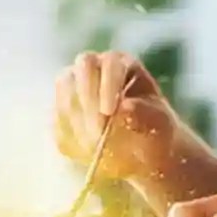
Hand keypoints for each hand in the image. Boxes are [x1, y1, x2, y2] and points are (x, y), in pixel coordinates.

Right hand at [53, 51, 174, 176]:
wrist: (141, 153)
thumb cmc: (155, 131)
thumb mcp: (159, 123)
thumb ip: (144, 114)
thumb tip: (123, 108)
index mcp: (122, 64)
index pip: (109, 63)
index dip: (107, 85)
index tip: (109, 112)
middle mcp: (95, 69)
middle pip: (81, 68)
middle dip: (88, 98)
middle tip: (97, 130)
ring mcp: (74, 87)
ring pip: (64, 91)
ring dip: (77, 119)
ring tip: (94, 146)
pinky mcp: (62, 111)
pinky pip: (57, 119)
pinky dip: (68, 136)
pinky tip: (85, 152)